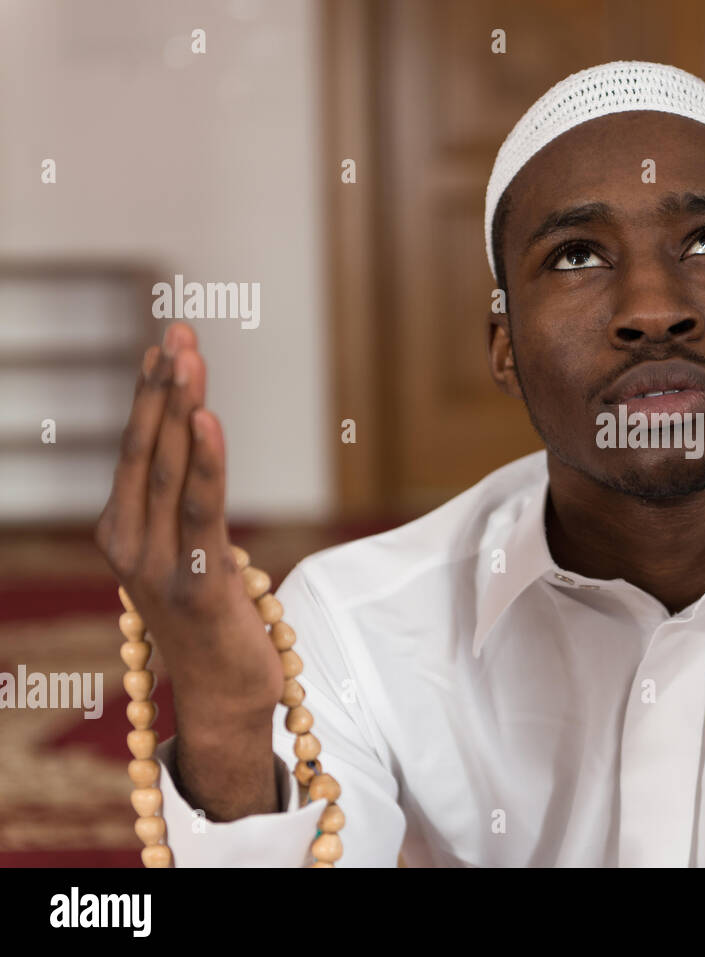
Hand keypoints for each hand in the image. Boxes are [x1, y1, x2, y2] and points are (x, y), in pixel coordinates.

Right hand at [94, 321, 283, 734]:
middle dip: (162, 386)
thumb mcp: (185, 549)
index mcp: (118, 531)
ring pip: (167, 469)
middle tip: (178, 329)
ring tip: (188, 355)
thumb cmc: (212, 614)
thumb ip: (180, 503)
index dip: (149, 394)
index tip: (163, 341)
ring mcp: (156, 565)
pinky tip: (207, 418)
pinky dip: (206, 461)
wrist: (224, 691)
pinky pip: (201, 509)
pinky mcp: (197, 581)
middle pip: (145, 448)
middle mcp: (127, 543)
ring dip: (179, 407)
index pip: (134, 449)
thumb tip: (194, 438)